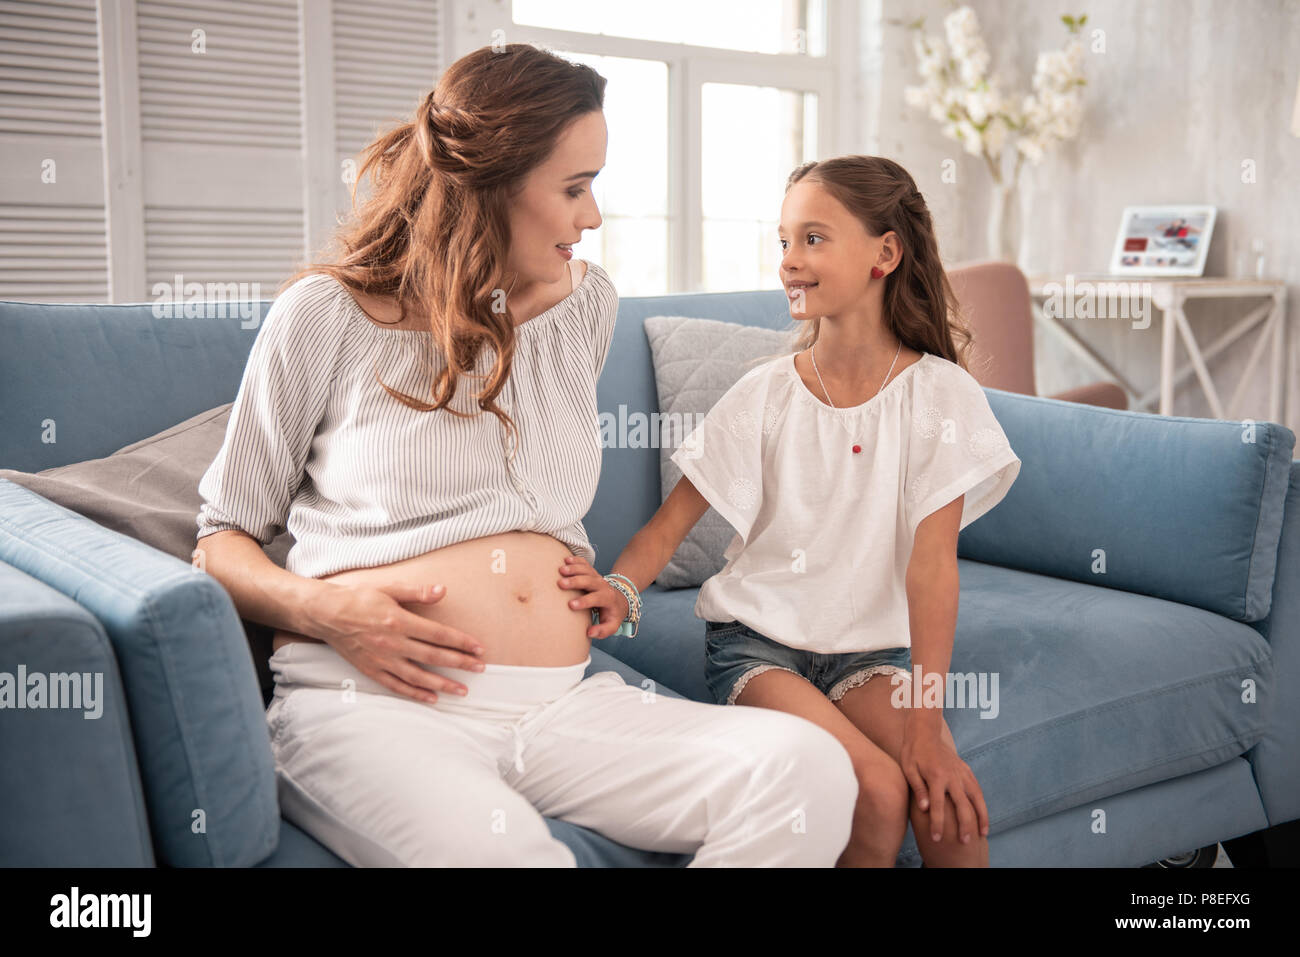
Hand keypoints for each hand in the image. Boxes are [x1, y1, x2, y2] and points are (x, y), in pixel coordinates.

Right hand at [288, 581, 485, 704]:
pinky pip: (397, 686)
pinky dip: (415, 694)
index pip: (439, 634)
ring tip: (462, 691)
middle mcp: (393, 643)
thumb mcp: (389, 589)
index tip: (479, 648)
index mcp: (399, 622)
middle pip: (433, 657)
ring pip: (418, 677)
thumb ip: (417, 592)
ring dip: (442, 684)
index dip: (461, 642)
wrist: (326, 614)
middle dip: (460, 664)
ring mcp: (382, 660)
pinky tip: (431, 699)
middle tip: (481, 669)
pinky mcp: (372, 670)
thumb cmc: (359, 598)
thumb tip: (442, 590)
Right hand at [556, 556, 629, 638]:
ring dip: (574, 569)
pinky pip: (584, 563)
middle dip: (575, 582)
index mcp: (607, 598)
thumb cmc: (612, 614)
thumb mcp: (612, 625)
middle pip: (589, 581)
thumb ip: (603, 631)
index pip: (596, 599)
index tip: (571, 605)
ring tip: (560, 570)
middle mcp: (602, 585)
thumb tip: (590, 633)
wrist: (618, 598)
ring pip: (586, 570)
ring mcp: (596, 576)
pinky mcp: (591, 571)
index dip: (584, 601)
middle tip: (561, 584)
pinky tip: (566, 559)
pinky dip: (576, 560)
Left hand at [899, 720, 989, 845]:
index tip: (937, 838)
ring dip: (981, 816)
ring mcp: (961, 772)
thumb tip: (924, 809)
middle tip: (964, 842)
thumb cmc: (913, 752)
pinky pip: (977, 789)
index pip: (938, 805)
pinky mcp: (966, 770)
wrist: (925, 732)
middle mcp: (952, 776)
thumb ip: (918, 789)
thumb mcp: (909, 769)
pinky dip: (982, 804)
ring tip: (982, 834)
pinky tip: (982, 816)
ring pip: (976, 797)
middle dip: (964, 825)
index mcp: (936, 776)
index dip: (937, 823)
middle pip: (962, 805)